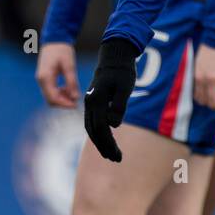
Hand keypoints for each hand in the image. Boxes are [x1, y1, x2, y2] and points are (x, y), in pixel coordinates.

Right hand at [36, 42, 79, 107]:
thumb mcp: (69, 65)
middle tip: (76, 101)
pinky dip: (59, 93)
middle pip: (50, 100)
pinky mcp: (44, 78)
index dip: (64, 104)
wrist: (55, 39)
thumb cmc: (62, 50)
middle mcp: (41, 80)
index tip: (75, 105)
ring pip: (50, 96)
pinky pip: (50, 91)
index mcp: (45, 77)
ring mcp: (41, 80)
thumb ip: (71, 82)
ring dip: (61, 98)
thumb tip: (75, 97)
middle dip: (63, 102)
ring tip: (73, 93)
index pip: (53, 98)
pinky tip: (67, 88)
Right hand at [84, 38, 139, 162]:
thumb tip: (114, 125)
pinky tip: (104, 139)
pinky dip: (97, 133)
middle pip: (94, 131)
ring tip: (110, 154)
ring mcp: (88, 101)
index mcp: (96, 100)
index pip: (102, 129)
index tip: (118, 157)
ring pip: (90, 127)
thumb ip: (120, 105)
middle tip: (116, 159)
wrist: (115, 54)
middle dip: (104, 147)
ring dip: (99, 142)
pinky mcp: (91, 100)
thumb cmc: (123, 70)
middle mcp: (88, 102)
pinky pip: (91, 121)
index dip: (109, 144)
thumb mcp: (125, 86)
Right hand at [193, 43, 214, 108]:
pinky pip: (196, 95)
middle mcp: (211, 78)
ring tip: (212, 95)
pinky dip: (200, 96)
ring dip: (208, 100)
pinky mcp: (194, 76)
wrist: (213, 42)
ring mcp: (201, 78)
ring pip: (203, 101)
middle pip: (212, 103)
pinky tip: (205, 91)